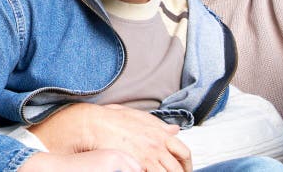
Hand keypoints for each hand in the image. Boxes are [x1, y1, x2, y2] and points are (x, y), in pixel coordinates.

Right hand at [30, 103, 190, 171]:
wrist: (95, 124)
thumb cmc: (113, 119)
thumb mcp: (139, 117)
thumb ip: (159, 125)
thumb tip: (175, 130)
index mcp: (160, 133)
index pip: (184, 152)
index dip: (187, 165)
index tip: (185, 170)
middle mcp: (157, 145)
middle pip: (178, 168)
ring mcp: (148, 157)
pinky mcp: (138, 166)